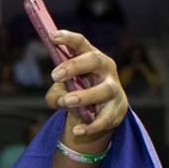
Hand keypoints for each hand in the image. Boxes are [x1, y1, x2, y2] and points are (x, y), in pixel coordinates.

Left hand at [44, 30, 127, 151]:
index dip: (68, 39)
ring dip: (83, 96)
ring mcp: (113, 90)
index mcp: (90, 59)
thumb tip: (60, 98)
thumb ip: (55, 93)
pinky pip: (104, 119)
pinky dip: (90, 126)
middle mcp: (105, 70)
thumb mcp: (62, 91)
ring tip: (66, 102)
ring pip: (103, 90)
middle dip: (75, 65)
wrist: (98, 114)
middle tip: (55, 75)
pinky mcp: (115, 110)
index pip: (81, 44)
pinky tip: (78, 131)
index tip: (52, 36)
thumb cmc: (77, 94)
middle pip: (94, 60)